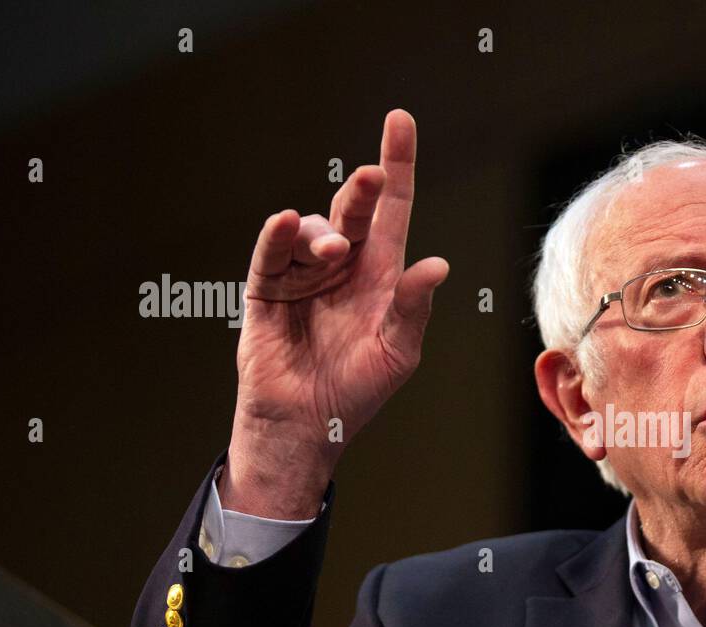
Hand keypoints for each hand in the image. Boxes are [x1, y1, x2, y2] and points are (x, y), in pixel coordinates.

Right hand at [223, 109, 448, 517]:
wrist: (307, 426)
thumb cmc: (357, 390)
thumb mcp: (397, 350)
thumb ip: (413, 308)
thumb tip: (439, 266)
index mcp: (380, 275)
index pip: (392, 210)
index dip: (397, 167)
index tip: (400, 121)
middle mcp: (342, 266)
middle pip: (354, 212)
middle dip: (362, 191)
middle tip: (371, 177)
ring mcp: (303, 275)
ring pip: (312, 231)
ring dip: (324, 234)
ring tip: (333, 253)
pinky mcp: (267, 290)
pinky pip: (271, 253)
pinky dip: (278, 235)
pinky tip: (286, 223)